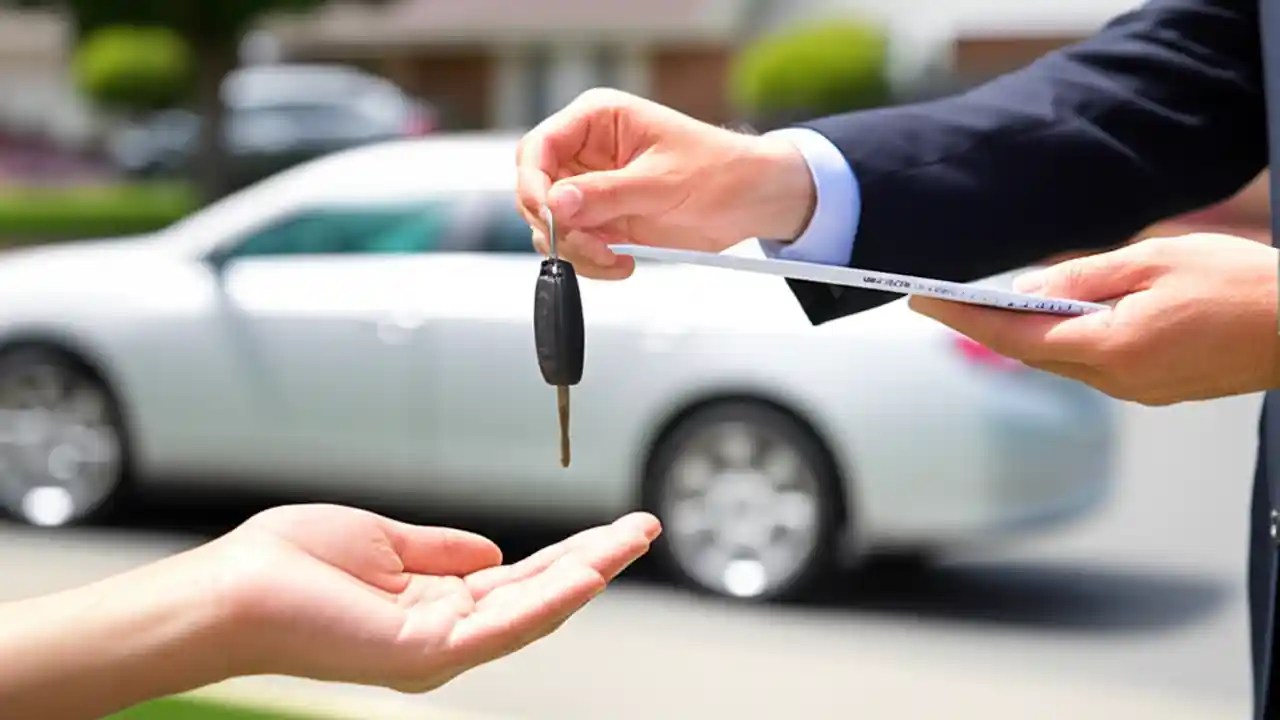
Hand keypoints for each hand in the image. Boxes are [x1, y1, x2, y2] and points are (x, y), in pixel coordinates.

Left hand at [211, 504, 660, 691]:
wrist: (233, 590)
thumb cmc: (288, 565)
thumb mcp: (383, 541)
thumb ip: (441, 549)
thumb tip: (493, 550)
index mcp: (435, 605)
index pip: (520, 578)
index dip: (569, 552)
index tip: (611, 528)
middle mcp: (445, 632)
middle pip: (538, 595)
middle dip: (595, 561)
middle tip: (643, 530)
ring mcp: (438, 647)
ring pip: (531, 612)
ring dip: (586, 576)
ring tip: (629, 544)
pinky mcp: (426, 653)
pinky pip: (500, 627)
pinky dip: (547, 601)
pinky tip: (584, 575)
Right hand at [516, 88, 815, 278]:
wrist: (753, 199)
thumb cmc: (720, 170)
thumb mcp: (662, 181)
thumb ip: (606, 194)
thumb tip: (557, 202)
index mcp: (598, 120)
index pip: (539, 147)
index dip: (533, 182)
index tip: (547, 214)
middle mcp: (587, 152)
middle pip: (537, 190)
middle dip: (557, 224)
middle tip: (590, 244)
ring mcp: (593, 188)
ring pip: (552, 224)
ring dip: (575, 249)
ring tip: (613, 258)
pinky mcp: (604, 219)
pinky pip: (575, 245)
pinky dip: (590, 262)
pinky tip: (621, 262)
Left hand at [907, 233, 1279, 405]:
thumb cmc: (1239, 283)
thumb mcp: (1154, 261)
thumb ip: (1085, 277)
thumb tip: (1026, 291)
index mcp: (1112, 349)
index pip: (1015, 337)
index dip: (963, 319)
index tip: (920, 301)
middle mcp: (1119, 381)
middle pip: (1033, 354)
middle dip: (984, 326)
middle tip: (941, 299)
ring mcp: (1140, 391)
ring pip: (1063, 361)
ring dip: (1024, 335)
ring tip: (985, 304)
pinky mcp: (1158, 389)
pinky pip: (1094, 366)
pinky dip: (1064, 342)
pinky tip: (1054, 319)